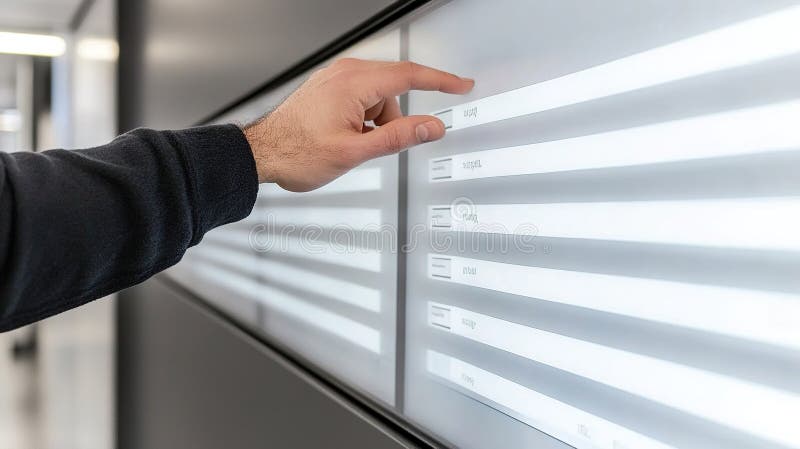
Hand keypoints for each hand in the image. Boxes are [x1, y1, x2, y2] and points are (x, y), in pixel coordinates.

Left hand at [243, 58, 473, 190]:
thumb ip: (398, 138)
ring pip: (378, 97)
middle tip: (379, 143)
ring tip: (353, 145)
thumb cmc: (297, 152)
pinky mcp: (329, 88)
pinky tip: (347, 137)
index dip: (441, 81)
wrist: (262, 154)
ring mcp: (335, 79)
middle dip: (395, 118)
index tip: (462, 84)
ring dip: (377, 122)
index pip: (410, 76)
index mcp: (353, 83)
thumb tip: (431, 127)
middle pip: (394, 89)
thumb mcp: (355, 152)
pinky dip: (365, 118)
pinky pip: (362, 98)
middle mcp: (345, 73)